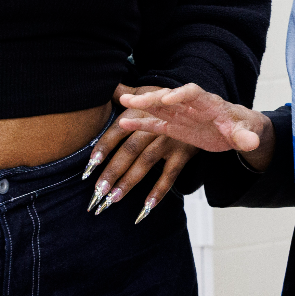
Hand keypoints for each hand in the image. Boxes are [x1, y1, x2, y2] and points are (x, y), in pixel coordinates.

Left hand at [86, 84, 199, 222]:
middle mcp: (154, 127)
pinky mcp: (184, 152)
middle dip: (112, 172)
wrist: (205, 104)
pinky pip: (170, 175)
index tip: (89, 168)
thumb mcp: (149, 91)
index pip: (117, 132)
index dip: (103, 149)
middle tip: (97, 191)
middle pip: (129, 150)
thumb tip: (108, 88)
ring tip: (113, 198)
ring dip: (129, 182)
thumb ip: (126, 91)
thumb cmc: (171, 101)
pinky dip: (159, 191)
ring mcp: (169, 140)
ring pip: (146, 163)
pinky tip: (145, 207)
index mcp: (141, 113)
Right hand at [117, 83, 272, 164]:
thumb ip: (246, 137)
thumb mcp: (246, 133)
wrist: (237, 130)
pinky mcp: (174, 126)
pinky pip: (155, 124)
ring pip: (158, 107)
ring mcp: (181, 115)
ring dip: (142, 104)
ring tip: (123, 102)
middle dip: (154, 98)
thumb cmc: (242, 127)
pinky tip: (124, 122)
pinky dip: (141, 123)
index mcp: (210, 103)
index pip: (194, 93)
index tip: (168, 98)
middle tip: (136, 100)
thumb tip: (252, 142)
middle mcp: (191, 105)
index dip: (181, 94)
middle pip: (171, 97)